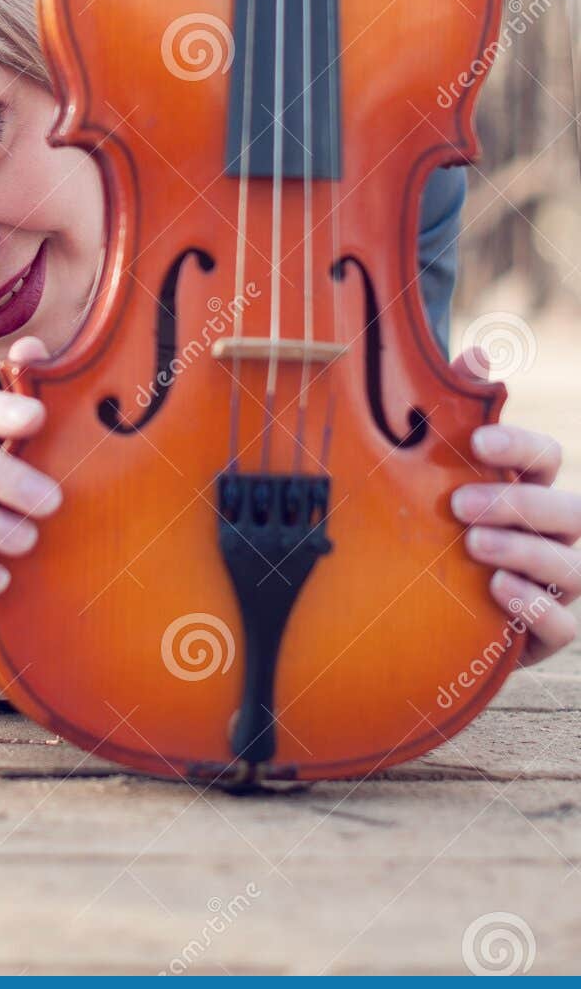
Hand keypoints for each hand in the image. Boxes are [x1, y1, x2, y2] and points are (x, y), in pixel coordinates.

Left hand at [450, 346, 579, 665]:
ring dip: (524, 552)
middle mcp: (555, 536)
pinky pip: (562, 627)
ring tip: (472, 545)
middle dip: (519, 503)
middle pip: (568, 512)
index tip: (476, 441)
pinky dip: (534, 608)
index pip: (547, 458)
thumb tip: (478, 353)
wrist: (423, 616)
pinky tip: (496, 591)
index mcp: (531, 490)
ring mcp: (557, 588)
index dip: (520, 445)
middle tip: (460, 504)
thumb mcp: (437, 475)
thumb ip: (457, 414)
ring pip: (570, 568)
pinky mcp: (544, 635)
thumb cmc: (440, 532)